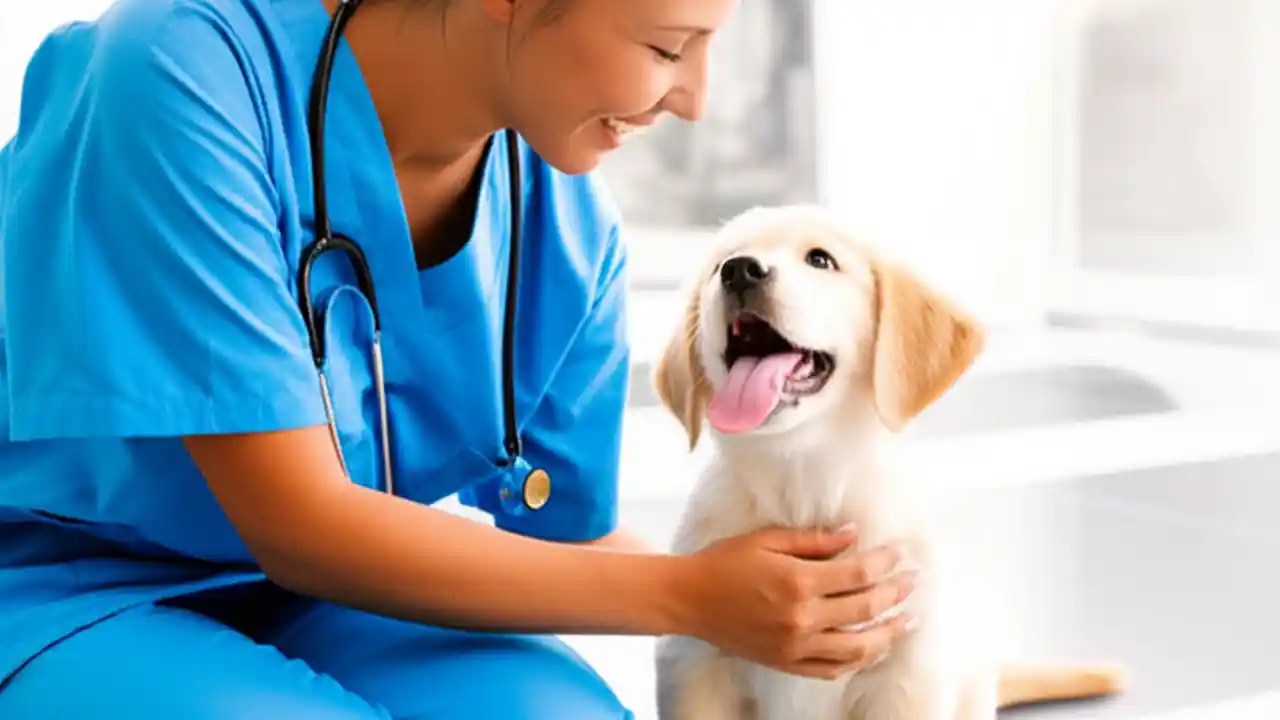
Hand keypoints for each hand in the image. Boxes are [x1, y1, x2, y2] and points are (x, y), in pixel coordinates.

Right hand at [675, 526, 918, 679]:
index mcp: (798, 582)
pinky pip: (832, 668)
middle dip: (896, 592)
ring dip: (888, 633)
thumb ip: (813, 540)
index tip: (900, 552)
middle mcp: (802, 618)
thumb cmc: (724, 562)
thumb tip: (852, 534)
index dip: (885, 562)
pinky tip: (871, 648)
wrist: (688, 599)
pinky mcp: (786, 662)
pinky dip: (857, 660)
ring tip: (907, 621)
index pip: (858, 574)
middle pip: (865, 608)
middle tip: (913, 581)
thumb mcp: (767, 540)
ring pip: (857, 647)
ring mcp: (795, 645)